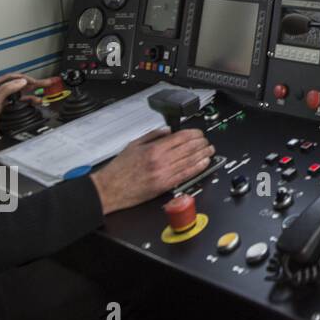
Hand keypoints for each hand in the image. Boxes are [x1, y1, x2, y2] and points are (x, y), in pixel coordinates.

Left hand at [0, 73, 46, 146]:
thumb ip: (7, 89)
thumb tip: (21, 82)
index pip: (13, 78)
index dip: (25, 78)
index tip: (35, 81)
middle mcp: (0, 94)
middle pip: (19, 86)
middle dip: (33, 84)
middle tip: (46, 84)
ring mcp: (3, 103)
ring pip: (21, 96)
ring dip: (32, 96)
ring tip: (42, 96)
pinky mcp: (5, 113)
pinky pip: (19, 107)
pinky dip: (27, 105)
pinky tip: (32, 106)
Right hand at [90, 128, 213, 214]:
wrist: (109, 189)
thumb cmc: (119, 169)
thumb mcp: (133, 145)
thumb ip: (152, 135)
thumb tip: (168, 130)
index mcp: (153, 148)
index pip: (180, 137)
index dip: (193, 134)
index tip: (199, 133)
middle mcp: (160, 160)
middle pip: (188, 148)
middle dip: (201, 143)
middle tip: (207, 141)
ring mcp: (163, 173)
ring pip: (189, 161)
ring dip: (203, 154)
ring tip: (210, 150)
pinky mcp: (164, 185)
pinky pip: (184, 175)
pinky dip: (197, 168)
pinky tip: (204, 164)